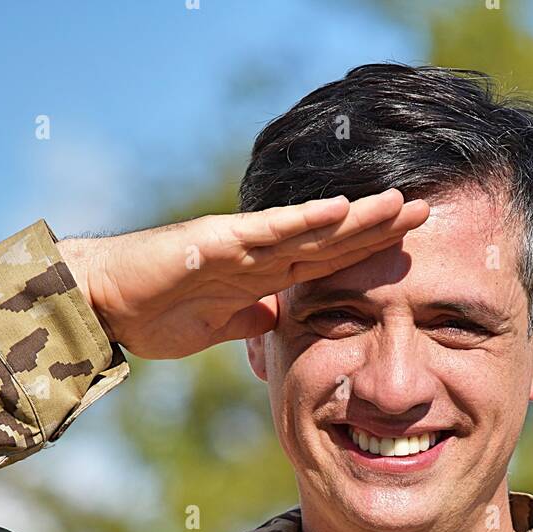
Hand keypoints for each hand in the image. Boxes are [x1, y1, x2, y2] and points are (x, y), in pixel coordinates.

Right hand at [57, 189, 429, 358]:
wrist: (105, 303)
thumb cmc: (154, 312)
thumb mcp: (219, 326)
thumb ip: (250, 320)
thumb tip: (280, 321)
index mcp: (262, 275)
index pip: (327, 261)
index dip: (368, 252)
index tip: (410, 246)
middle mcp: (259, 253)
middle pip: (331, 238)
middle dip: (378, 226)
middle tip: (428, 211)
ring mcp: (240, 244)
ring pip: (310, 228)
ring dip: (357, 216)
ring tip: (401, 204)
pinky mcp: (216, 242)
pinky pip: (269, 231)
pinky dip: (304, 221)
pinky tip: (340, 209)